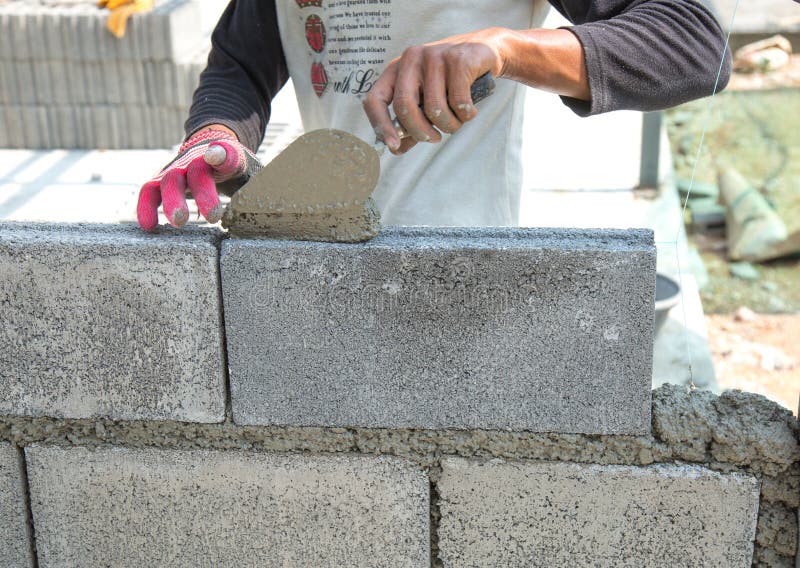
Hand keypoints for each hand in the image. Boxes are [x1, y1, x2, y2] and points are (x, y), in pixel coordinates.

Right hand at [137, 128, 261, 230]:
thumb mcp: (257, 175)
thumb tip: (296, 205)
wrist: (213, 152)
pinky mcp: (162, 181)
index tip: (218, 155)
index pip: (226, 154)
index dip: (222, 154)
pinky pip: (149, 192)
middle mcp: (198, 160)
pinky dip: (146, 207)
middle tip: (211, 215)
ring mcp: (178, 169)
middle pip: (195, 171)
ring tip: (179, 223)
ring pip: (168, 181)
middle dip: (201, 192)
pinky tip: (148, 227)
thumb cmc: (240, 172)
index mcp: (227, 157)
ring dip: (171, 201)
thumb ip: (266, 186)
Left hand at [363, 27, 508, 154]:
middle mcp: (411, 59)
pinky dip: (466, 114)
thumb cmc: (449, 81)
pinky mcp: (459, 59)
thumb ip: (410, 123)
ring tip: (456, 121)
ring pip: (435, 109)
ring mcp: (435, 57)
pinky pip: (459, 102)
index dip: (381, 125)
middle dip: (420, 131)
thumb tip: (396, 149)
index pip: (375, 99)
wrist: (484, 50)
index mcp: (396, 70)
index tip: (393, 145)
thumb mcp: (425, 100)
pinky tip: (469, 110)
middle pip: (404, 107)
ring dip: (449, 125)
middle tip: (434, 139)